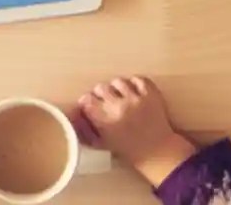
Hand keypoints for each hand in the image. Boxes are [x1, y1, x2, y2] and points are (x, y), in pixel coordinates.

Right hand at [74, 76, 195, 187]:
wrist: (157, 151)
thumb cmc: (128, 149)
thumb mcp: (102, 143)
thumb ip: (85, 130)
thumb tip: (73, 116)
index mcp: (105, 120)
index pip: (86, 100)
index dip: (87, 101)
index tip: (90, 105)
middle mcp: (118, 106)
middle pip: (100, 87)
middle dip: (101, 94)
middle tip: (106, 101)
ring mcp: (135, 98)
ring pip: (118, 81)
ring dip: (117, 88)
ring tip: (120, 96)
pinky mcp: (151, 94)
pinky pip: (137, 79)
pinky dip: (134, 83)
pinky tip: (134, 92)